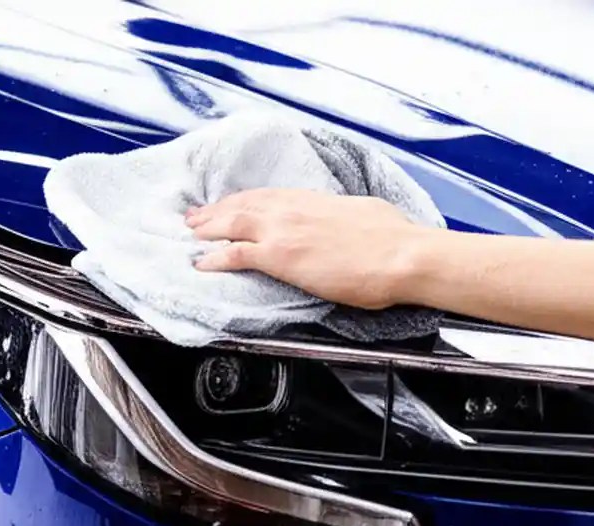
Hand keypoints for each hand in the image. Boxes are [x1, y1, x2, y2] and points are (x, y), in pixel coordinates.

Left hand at [187, 188, 436, 308]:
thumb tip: (347, 224)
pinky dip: (214, 257)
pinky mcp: (280, 255)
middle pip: (244, 205)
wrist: (401, 254)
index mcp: (314, 199)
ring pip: (233, 223)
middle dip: (217, 210)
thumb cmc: (394, 239)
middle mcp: (294, 209)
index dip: (245, 199)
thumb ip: (344, 217)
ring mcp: (284, 230)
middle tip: (196, 215)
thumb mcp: (365, 215)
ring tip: (191, 233)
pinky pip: (236, 254)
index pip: (269, 195)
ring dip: (209, 228)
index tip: (230, 202)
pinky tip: (201, 262)